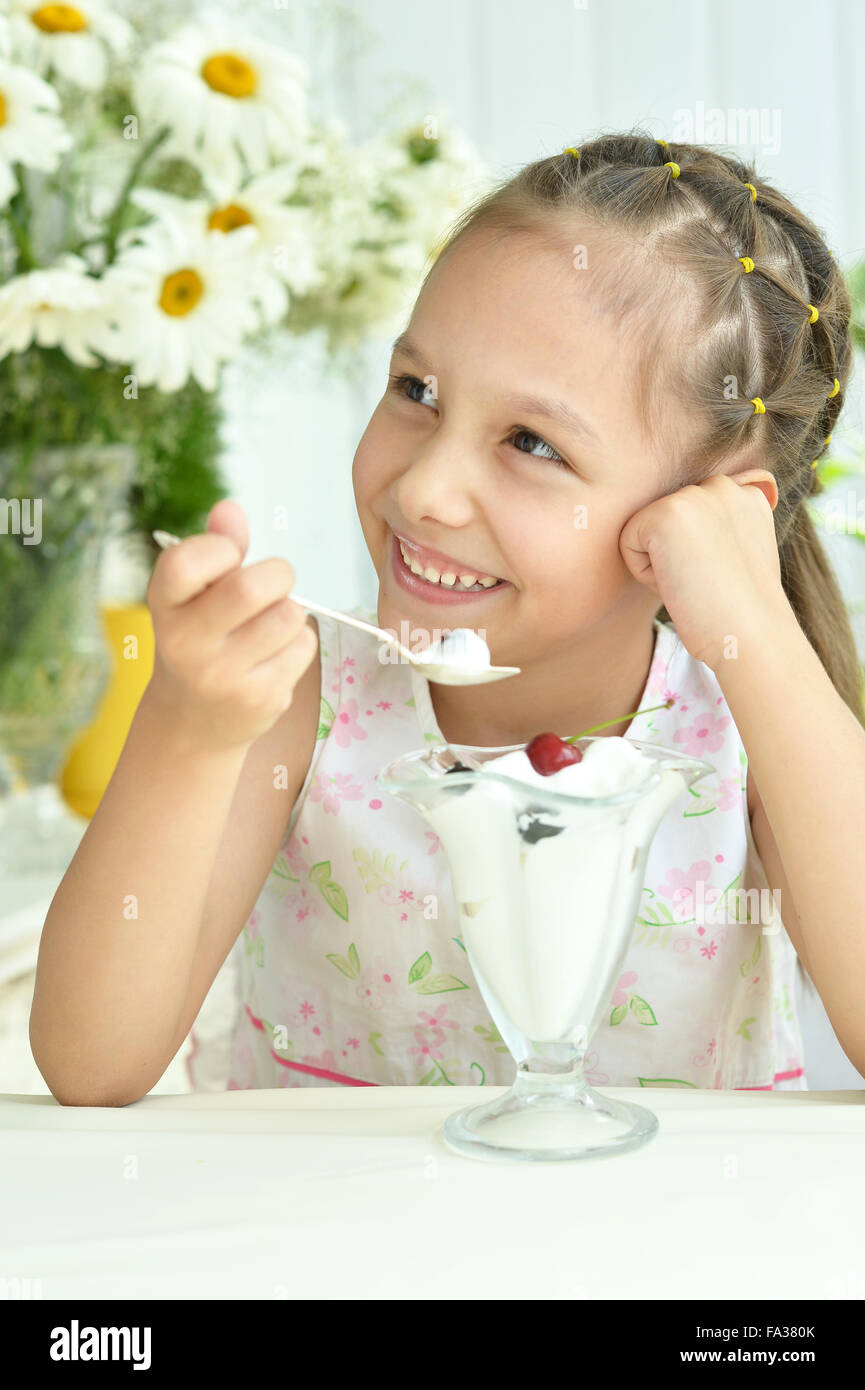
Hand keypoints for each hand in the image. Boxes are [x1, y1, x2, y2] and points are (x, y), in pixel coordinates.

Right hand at [145, 499, 317, 751]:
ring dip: (290, 610)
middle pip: (250, 588)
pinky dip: (298, 641)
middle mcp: (186, 644)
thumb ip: (215, 547)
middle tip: (274, 584)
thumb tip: (230, 508)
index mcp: (163, 607)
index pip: (185, 562)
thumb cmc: (199, 640)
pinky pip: (303, 645)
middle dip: (277, 574)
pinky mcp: (260, 699)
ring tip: (270, 623)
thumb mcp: (194, 595)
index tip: (228, 557)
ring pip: (287, 616)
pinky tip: (274, 655)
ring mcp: (223, 677)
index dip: (220, 548)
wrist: (192, 725)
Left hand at [618, 470, 789, 671]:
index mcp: (745, 492)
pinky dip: (645, 574)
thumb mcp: (740, 552)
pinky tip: (681, 584)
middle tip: (709, 582)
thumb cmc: (742, 611)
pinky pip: (628, 543)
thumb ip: (719, 525)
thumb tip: (685, 524)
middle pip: (664, 520)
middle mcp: (722, 485)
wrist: (753, 636)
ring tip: (697, 583)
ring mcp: (695, 495)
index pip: (689, 515)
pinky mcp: (666, 513)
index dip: (697, 554)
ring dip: (661, 564)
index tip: (725, 576)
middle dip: (676, 555)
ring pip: (644, 530)